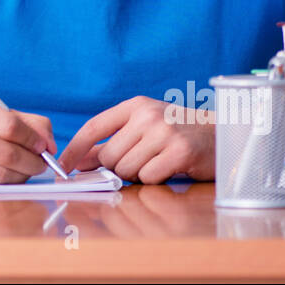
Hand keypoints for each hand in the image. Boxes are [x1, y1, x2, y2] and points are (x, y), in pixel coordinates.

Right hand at [0, 94, 56, 183]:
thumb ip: (22, 121)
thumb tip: (49, 143)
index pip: (9, 125)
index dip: (33, 139)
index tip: (45, 147)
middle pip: (8, 153)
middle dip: (32, 162)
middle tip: (42, 164)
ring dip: (20, 175)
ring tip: (26, 170)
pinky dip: (2, 182)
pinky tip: (5, 176)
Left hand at [58, 96, 214, 183]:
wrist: (222, 135)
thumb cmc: (178, 133)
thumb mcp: (143, 129)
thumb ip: (111, 142)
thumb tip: (78, 161)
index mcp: (135, 105)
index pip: (94, 127)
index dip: (75, 148)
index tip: (62, 165)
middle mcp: (147, 115)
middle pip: (109, 156)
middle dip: (118, 167)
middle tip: (140, 162)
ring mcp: (164, 132)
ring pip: (127, 169)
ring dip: (138, 174)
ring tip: (157, 162)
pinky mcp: (179, 151)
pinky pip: (148, 177)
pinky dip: (155, 179)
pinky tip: (169, 168)